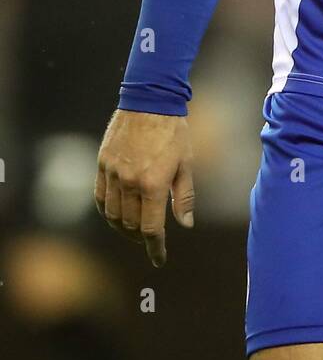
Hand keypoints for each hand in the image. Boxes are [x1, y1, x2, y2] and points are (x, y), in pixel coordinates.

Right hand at [94, 109, 193, 266]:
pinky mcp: (102, 164)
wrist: (150, 100)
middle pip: (130, 224)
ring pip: (112, 215)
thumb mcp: (186, 163)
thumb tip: (186, 225)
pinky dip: (107, 211)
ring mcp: (113, 173)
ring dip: (123, 228)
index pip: (151, 228)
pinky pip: (100, 197)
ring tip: (133, 232)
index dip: (155, 248)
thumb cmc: (173, 131)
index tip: (159, 259)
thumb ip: (184, 197)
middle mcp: (130, 182)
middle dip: (140, 239)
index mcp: (153, 184)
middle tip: (150, 242)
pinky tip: (116, 215)